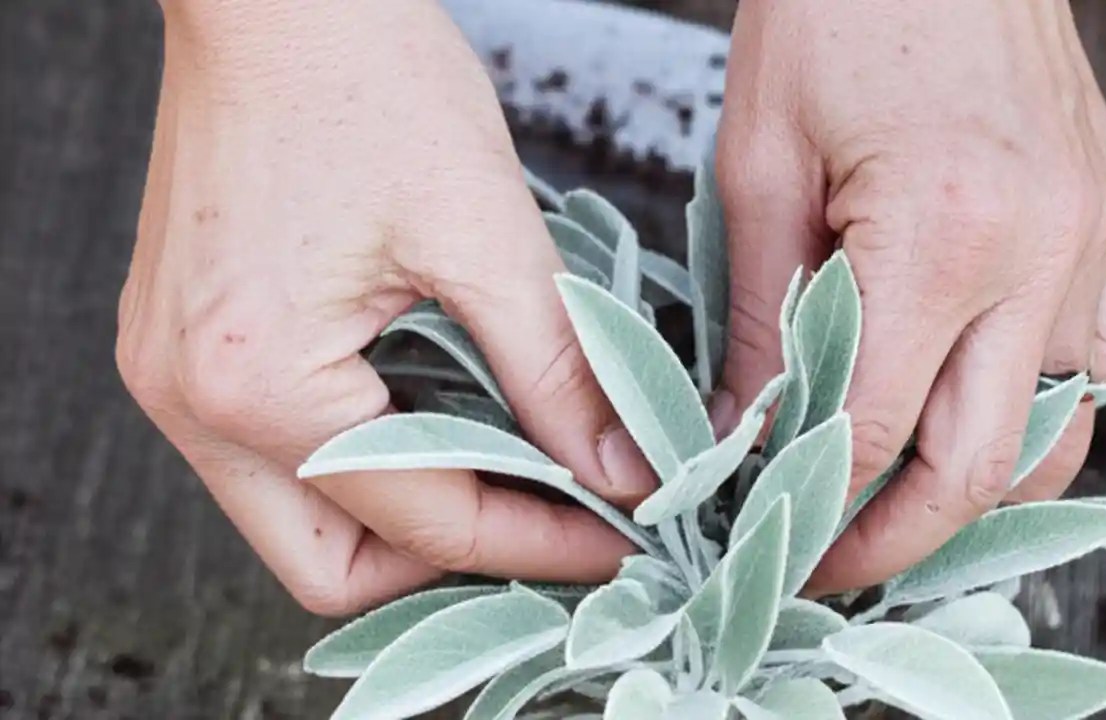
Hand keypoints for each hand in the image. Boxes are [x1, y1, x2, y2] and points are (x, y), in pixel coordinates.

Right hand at [117, 0, 653, 615]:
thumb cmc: (362, 74)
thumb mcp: (485, 230)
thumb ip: (557, 370)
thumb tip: (618, 470)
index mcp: (259, 380)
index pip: (426, 522)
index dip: (538, 544)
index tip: (613, 538)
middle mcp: (193, 400)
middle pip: (330, 567)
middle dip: (449, 561)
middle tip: (549, 525)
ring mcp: (173, 376)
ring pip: (297, 519)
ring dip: (403, 512)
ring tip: (503, 474)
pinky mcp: (181, 345)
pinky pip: (271, 456)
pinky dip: (358, 459)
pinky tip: (432, 421)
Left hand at [715, 0, 1105, 592]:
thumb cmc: (840, 8)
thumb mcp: (761, 163)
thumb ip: (761, 312)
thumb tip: (745, 425)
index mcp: (940, 234)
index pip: (876, 426)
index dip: (816, 504)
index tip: (772, 534)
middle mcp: (1038, 250)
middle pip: (980, 462)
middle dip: (897, 536)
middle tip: (833, 561)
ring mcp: (1088, 238)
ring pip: (1058, 429)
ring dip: (979, 489)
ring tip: (904, 512)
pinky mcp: (1104, 219)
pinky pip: (1104, 358)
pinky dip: (1046, 412)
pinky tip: (984, 418)